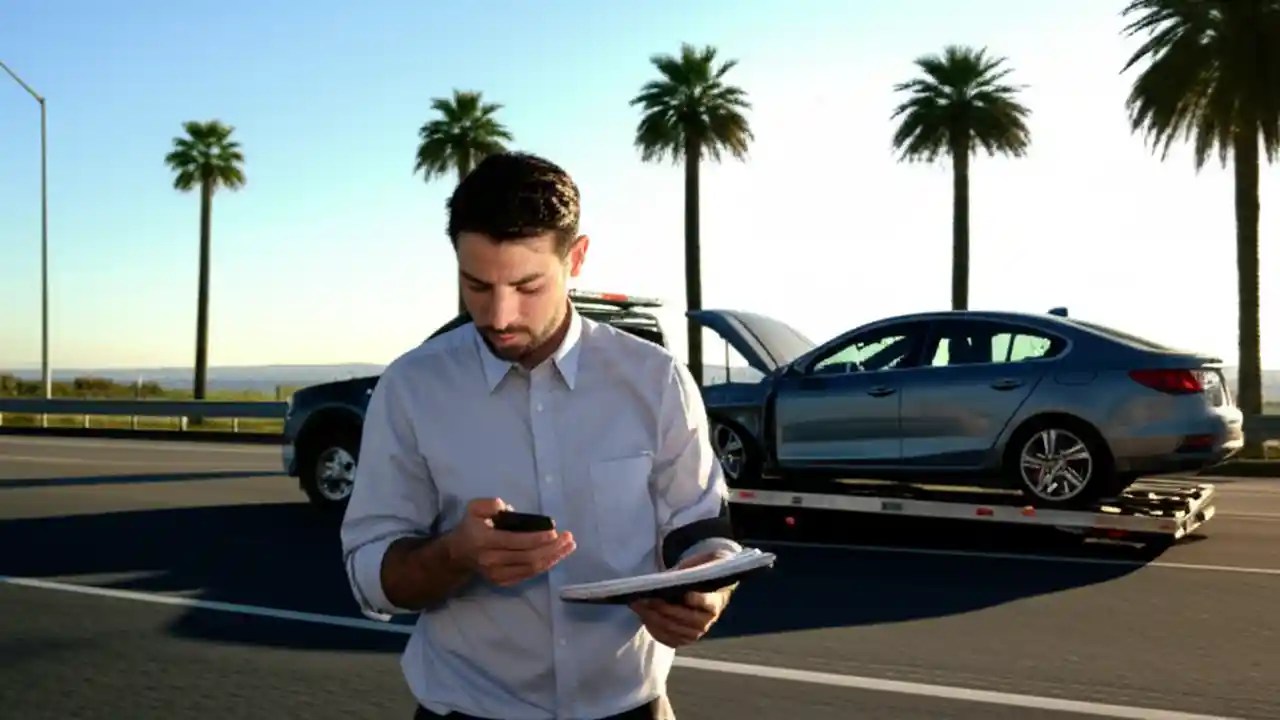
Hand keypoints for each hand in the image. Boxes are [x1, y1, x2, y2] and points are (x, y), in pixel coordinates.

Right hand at [444, 498, 575, 586]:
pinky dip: (545, 566)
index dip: (537, 538)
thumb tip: (511, 510)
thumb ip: (491, 504)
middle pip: (528, 557)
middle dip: (551, 548)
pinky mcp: (503, 582)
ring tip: (569, 547)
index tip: (554, 532)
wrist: (458, 554)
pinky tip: (557, 556)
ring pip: (531, 568)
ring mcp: (497, 575)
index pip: (516, 542)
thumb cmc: (471, 527)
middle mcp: (491, 561)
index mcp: (485, 540)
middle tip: (568, 538)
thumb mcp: (475, 508)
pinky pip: (528, 575)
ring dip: (553, 558)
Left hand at [629, 549, 734, 647]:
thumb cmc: (702, 574)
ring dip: (652, 618)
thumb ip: (690, 568)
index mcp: (715, 601)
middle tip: (642, 597)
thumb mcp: (701, 563)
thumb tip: (667, 579)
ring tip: (637, 605)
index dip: (694, 599)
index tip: (681, 592)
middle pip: (683, 618)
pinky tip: (642, 615)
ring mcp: (695, 633)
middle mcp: (707, 621)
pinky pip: (667, 638)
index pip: (706, 602)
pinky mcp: (683, 639)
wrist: (708, 590)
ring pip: (672, 629)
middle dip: (661, 608)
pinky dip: (653, 628)